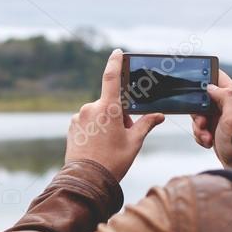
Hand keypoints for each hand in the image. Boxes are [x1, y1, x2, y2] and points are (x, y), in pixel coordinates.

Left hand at [65, 49, 164, 180]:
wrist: (87, 180)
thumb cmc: (113, 161)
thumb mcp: (134, 142)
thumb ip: (146, 124)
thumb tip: (159, 115)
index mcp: (108, 108)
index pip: (111, 77)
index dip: (115, 62)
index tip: (117, 52)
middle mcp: (91, 108)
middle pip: (109, 103)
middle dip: (119, 114)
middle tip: (123, 134)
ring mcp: (79, 117)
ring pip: (98, 114)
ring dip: (106, 122)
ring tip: (109, 145)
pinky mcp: (72, 126)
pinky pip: (87, 122)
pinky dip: (95, 128)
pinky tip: (98, 146)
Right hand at [191, 69, 231, 167]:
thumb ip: (225, 97)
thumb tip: (210, 86)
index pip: (217, 75)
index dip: (204, 77)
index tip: (194, 87)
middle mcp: (227, 103)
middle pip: (201, 97)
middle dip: (197, 112)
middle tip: (203, 123)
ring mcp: (219, 115)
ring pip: (198, 114)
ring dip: (198, 127)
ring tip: (207, 137)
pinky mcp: (214, 127)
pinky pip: (199, 126)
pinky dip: (200, 135)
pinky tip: (208, 142)